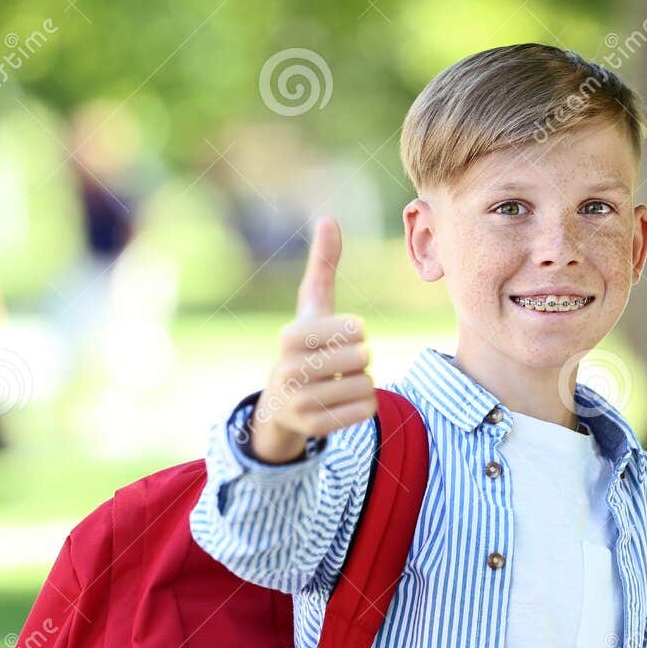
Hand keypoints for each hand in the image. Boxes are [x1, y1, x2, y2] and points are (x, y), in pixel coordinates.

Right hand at [248, 216, 376, 462]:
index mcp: (290, 336)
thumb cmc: (304, 347)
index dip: (355, 332)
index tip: (334, 338)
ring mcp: (299, 401)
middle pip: (363, 358)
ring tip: (335, 384)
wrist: (280, 405)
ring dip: (360, 384)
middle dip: (358, 360)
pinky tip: (339, 402)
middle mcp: (289, 369)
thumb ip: (322, 266)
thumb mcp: (311, 307)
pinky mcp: (313, 428)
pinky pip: (365, 411)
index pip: (355, 329)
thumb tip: (328, 219)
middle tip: (336, 365)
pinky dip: (361, 406)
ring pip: (366, 385)